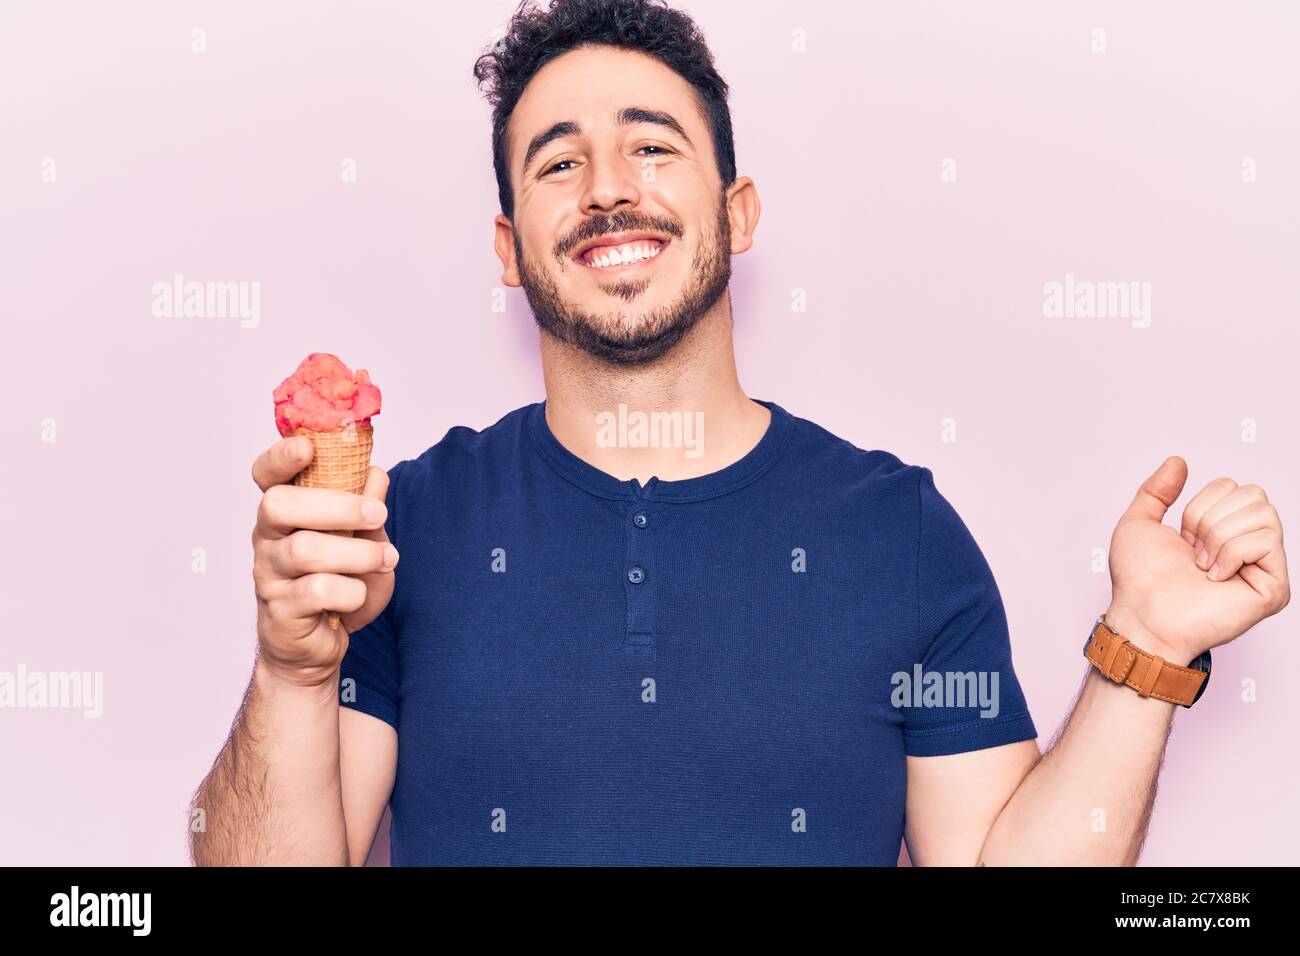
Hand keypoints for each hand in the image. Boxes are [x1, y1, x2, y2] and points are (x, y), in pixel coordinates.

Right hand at [249, 436, 399, 687]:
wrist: (319, 648)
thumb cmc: (339, 586)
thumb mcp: (363, 542)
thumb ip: (366, 510)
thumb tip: (375, 474)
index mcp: (286, 512)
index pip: (266, 475)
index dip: (280, 457)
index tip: (307, 447)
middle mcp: (267, 538)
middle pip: (279, 505)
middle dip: (336, 505)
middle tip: (379, 514)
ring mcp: (268, 575)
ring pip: (305, 550)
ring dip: (357, 553)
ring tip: (385, 559)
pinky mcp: (279, 611)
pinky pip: (317, 591)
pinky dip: (351, 591)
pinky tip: (357, 596)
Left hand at [1104, 456, 1288, 664]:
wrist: (1143, 614)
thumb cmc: (1138, 579)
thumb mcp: (1138, 522)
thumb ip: (1157, 490)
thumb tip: (1178, 461)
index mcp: (1224, 530)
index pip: (1232, 486)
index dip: (1199, 507)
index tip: (1183, 540)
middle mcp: (1249, 547)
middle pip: (1253, 493)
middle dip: (1210, 518)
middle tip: (1194, 553)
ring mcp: (1265, 568)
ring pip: (1264, 513)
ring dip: (1218, 536)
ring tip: (1204, 567)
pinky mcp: (1275, 588)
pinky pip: (1267, 540)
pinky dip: (1231, 554)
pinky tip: (1216, 578)